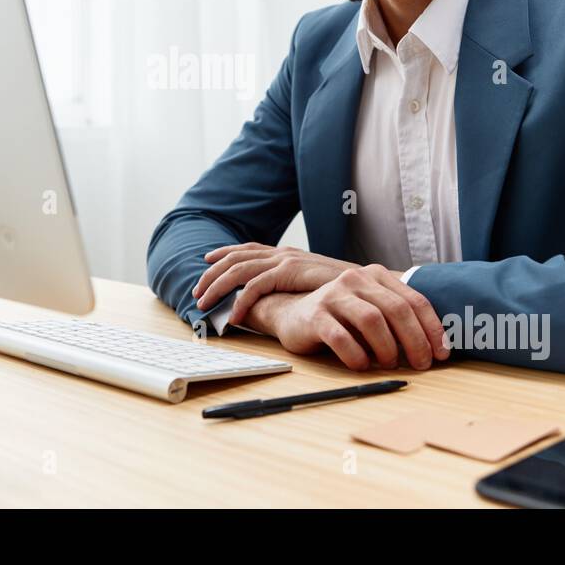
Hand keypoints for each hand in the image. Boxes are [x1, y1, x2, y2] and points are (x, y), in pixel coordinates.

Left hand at [192, 243, 355, 311]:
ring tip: (204, 304)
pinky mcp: (289, 272)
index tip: (206, 259)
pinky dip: (241, 301)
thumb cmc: (342, 287)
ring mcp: (284, 260)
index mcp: (285, 254)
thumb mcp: (313, 282)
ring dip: (218, 287)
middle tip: (197, 291)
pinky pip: (255, 286)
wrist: (367, 281)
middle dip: (212, 273)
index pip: (247, 248)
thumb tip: (277, 295)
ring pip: (239, 270)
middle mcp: (282, 253)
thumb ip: (295, 285)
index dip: (224, 252)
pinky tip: (234, 315)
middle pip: (236, 258)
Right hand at [258, 265, 449, 371]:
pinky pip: (341, 337)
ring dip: (387, 348)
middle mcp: (356, 279)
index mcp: (375, 276)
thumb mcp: (372, 309)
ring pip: (372, 320)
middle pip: (397, 309)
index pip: (414, 300)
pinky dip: (356, 355)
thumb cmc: (341, 318)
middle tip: (421, 364)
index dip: (432, 329)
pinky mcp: (315, 316)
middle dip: (415, 341)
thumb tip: (435, 346)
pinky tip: (361, 365)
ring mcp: (334, 295)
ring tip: (389, 364)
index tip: (441, 354)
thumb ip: (398, 318)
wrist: (292, 315)